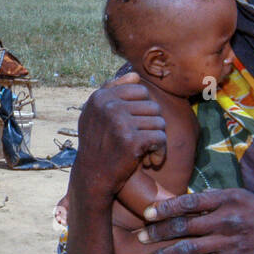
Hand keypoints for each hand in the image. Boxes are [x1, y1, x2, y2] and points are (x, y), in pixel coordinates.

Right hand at [72, 72, 167, 199]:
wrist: (93, 178)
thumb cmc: (97, 145)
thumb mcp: (95, 115)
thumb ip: (111, 92)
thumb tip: (135, 76)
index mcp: (100, 97)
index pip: (140, 91)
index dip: (143, 109)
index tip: (136, 126)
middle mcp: (108, 106)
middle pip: (152, 106)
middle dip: (151, 125)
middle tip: (142, 141)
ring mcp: (120, 122)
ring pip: (159, 122)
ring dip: (156, 140)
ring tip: (146, 152)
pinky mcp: (132, 141)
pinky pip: (161, 138)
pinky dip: (160, 153)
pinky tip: (152, 161)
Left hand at [137, 189, 253, 253]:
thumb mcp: (243, 199)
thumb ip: (216, 200)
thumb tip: (188, 199)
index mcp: (227, 198)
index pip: (189, 201)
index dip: (165, 207)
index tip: (147, 212)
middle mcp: (226, 218)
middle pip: (183, 225)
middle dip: (158, 232)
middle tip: (139, 238)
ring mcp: (230, 240)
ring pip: (189, 248)